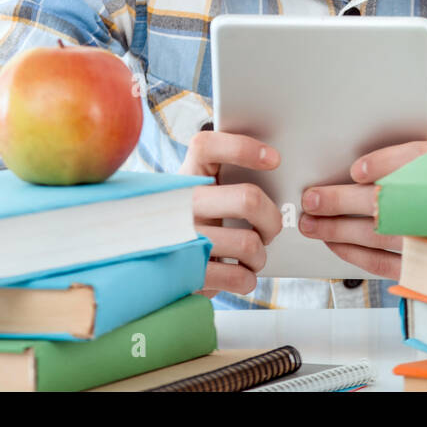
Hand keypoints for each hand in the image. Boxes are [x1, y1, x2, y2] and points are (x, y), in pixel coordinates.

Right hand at [180, 128, 281, 298]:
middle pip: (248, 199)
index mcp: (183, 179)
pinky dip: (248, 279)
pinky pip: (239, 277)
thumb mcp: (199, 196)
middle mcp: (178, 206)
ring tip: (252, 257)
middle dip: (272, 218)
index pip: (206, 147)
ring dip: (260, 255)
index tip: (273, 159)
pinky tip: (240, 274)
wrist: (153, 274)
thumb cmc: (193, 226)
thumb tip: (272, 167)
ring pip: (249, 243)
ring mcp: (181, 240)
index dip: (242, 147)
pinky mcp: (188, 274)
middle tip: (270, 227)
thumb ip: (224, 179)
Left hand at [299, 129, 426, 278]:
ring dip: (337, 229)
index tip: (357, 170)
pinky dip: (353, 254)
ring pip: (377, 235)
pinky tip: (334, 244)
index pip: (418, 159)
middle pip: (387, 200)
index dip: (385, 164)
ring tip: (311, 224)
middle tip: (312, 199)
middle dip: (341, 201)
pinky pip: (382, 263)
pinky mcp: (424, 266)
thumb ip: (410, 149)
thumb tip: (362, 159)